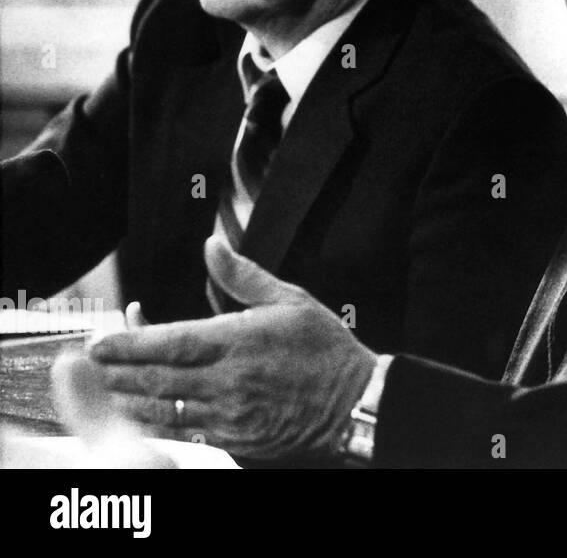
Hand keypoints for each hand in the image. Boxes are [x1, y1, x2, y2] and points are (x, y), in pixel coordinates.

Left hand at [89, 236, 376, 460]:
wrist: (356, 403)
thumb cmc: (326, 350)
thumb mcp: (290, 300)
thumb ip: (243, 275)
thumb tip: (213, 246)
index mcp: (239, 341)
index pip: (168, 342)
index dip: (128, 344)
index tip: (102, 342)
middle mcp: (228, 379)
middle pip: (155, 379)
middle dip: (117, 373)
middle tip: (92, 366)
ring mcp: (229, 413)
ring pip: (163, 409)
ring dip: (129, 400)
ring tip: (108, 389)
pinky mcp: (235, 438)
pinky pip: (185, 432)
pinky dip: (157, 423)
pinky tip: (143, 416)